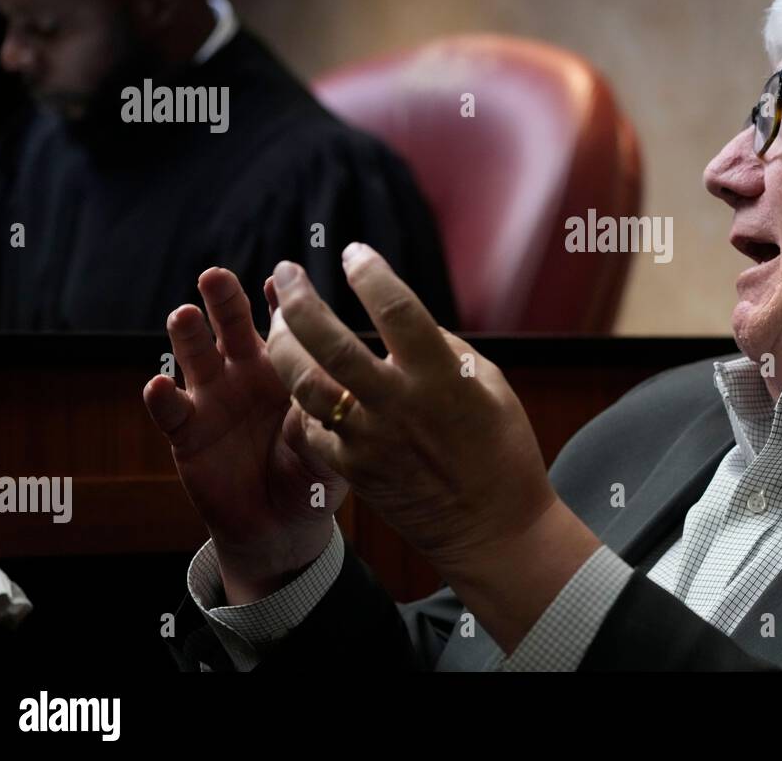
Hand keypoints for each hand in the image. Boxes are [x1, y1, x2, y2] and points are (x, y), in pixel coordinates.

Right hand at [143, 268, 348, 603]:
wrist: (281, 526)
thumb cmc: (312, 476)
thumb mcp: (326, 444)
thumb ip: (321, 417)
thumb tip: (322, 391)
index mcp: (287, 367)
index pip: (284, 325)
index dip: (281, 301)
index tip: (282, 276)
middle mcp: (246, 373)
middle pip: (232, 326)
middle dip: (224, 300)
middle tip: (216, 276)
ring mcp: (213, 399)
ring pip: (196, 357)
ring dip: (189, 335)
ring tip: (185, 314)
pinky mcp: (187, 433)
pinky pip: (171, 412)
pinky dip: (162, 397)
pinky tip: (158, 384)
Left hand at [266, 243, 601, 649]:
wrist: (492, 528)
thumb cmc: (502, 450)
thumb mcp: (489, 385)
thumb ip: (442, 349)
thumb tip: (399, 324)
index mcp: (440, 377)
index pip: (395, 308)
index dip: (370, 273)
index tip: (355, 253)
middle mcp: (398, 405)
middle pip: (329, 341)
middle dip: (300, 299)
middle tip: (287, 272)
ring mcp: (369, 440)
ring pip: (304, 383)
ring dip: (284, 346)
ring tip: (280, 323)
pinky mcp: (353, 470)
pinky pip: (310, 426)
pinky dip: (302, 399)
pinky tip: (303, 380)